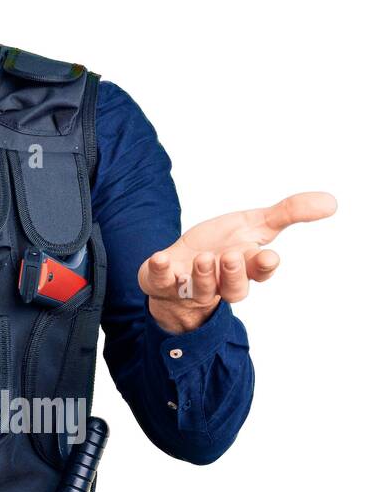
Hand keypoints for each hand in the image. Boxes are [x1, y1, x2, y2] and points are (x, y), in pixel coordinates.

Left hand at [138, 191, 336, 333]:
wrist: (181, 265)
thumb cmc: (221, 244)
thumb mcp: (254, 225)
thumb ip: (288, 213)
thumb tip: (331, 202)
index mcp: (245, 267)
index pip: (259, 272)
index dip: (263, 266)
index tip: (268, 256)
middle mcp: (220, 282)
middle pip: (233, 288)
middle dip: (234, 273)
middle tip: (231, 256)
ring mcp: (190, 286)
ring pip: (201, 289)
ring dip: (203, 274)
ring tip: (203, 258)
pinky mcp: (162, 283)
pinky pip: (160, 281)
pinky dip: (160, 271)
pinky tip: (161, 259)